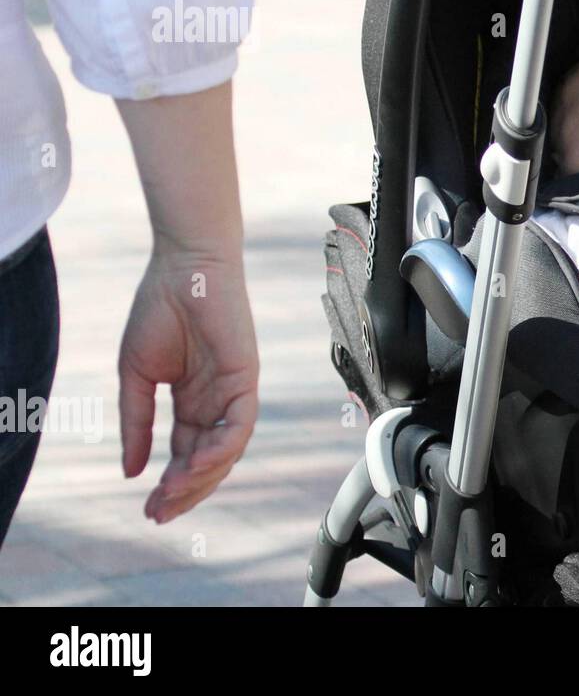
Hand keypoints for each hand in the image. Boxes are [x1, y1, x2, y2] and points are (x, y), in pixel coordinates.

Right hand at [118, 242, 257, 522]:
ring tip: (173, 493)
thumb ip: (136, 423)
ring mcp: (233, 391)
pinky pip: (240, 422)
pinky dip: (222, 446)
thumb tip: (130, 471)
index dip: (170, 483)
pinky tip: (197, 464)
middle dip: (186, 490)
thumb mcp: (137, 376)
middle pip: (208, 459)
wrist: (182, 269)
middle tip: (159, 513)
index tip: (148, 507)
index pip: (185, 453)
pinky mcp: (246, 376)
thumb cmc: (159, 311)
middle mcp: (216, 402)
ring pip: (227, 448)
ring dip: (202, 475)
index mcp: (192, 402)